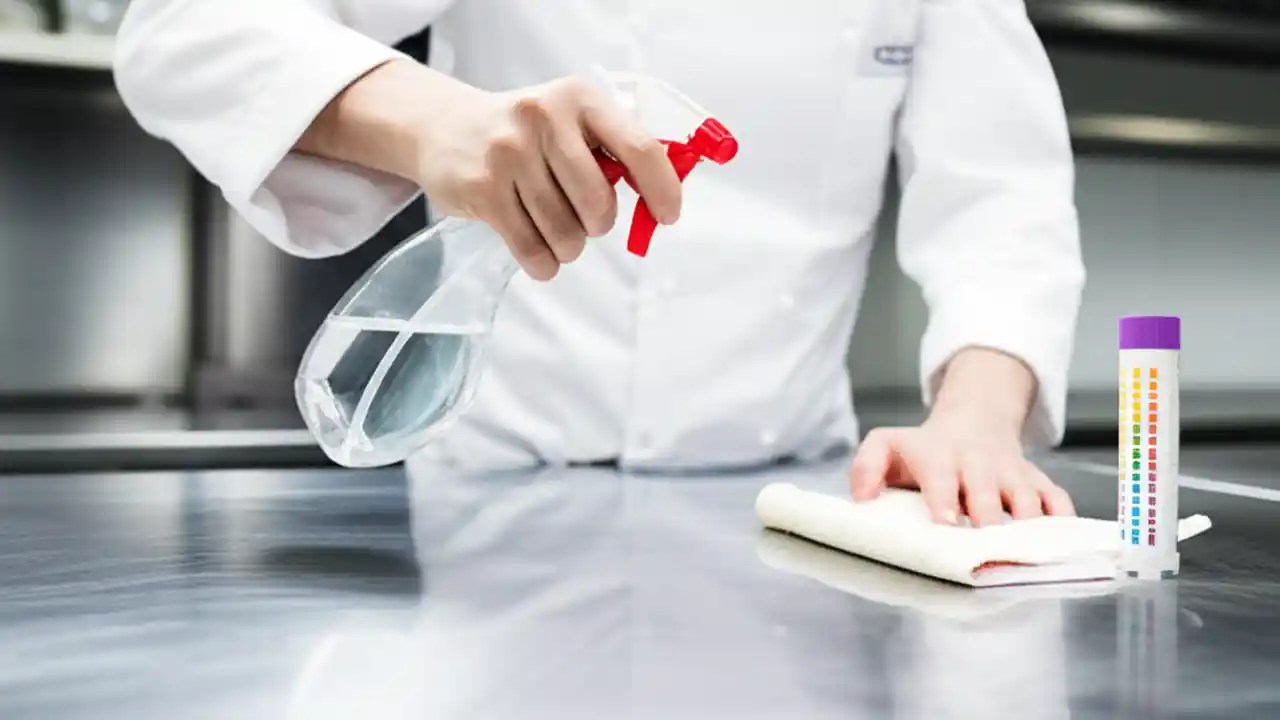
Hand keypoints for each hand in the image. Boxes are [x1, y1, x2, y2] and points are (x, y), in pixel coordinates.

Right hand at [411, 75, 681, 280]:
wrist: (443, 126)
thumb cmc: (524, 132)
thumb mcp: (569, 119)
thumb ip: (612, 149)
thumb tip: (657, 199)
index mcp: (579, 98)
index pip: (639, 147)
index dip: (662, 189)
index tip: (667, 215)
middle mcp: (544, 119)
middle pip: (598, 203)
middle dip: (598, 224)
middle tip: (585, 219)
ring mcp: (509, 154)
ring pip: (565, 232)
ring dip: (568, 246)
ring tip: (555, 230)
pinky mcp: (482, 189)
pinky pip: (531, 249)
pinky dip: (544, 263)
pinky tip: (541, 254)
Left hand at [848, 416, 1074, 526]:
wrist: (973, 420)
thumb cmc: (924, 447)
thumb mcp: (886, 443)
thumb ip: (866, 466)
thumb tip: (860, 499)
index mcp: (940, 456)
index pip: (941, 478)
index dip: (944, 501)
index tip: (945, 523)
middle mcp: (979, 464)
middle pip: (987, 492)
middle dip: (988, 517)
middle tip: (986, 544)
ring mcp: (1011, 472)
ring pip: (1028, 498)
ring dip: (1028, 524)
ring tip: (1027, 552)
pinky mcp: (1037, 481)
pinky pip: (1058, 499)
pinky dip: (1063, 520)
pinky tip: (1061, 543)